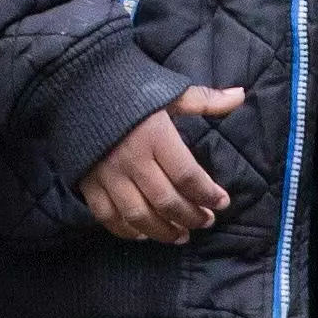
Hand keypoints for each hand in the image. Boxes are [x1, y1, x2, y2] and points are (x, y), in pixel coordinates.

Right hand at [79, 86, 247, 241]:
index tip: (223, 202)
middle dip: (191, 216)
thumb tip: (240, 95)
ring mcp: (107, 175)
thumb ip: (205, 100)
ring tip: (181, 236)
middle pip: (166, 201)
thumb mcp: (169, 90)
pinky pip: (107, 216)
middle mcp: (132, 160)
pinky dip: (125, 230)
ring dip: (163, 231)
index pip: (188, 176)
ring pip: (138, 215)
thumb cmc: (129, 85)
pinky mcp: (87, 182)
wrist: (77, 81)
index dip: (208, 194)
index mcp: (156, 136)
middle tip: (207, 222)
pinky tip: (143, 234)